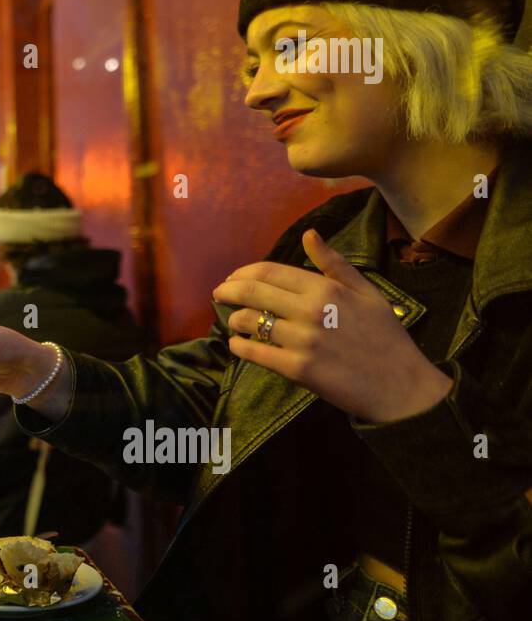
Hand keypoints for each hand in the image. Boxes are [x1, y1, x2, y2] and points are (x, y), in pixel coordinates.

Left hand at [212, 229, 452, 421]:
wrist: (402, 386)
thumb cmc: (386, 337)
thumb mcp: (367, 292)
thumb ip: (334, 263)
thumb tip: (308, 234)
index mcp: (325, 288)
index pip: (268, 271)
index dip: (242, 273)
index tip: (233, 278)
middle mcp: (310, 311)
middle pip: (251, 292)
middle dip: (227, 291)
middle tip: (218, 294)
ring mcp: (302, 341)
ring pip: (248, 322)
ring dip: (233, 320)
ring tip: (234, 322)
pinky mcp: (297, 370)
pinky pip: (254, 353)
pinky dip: (239, 346)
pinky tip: (238, 344)